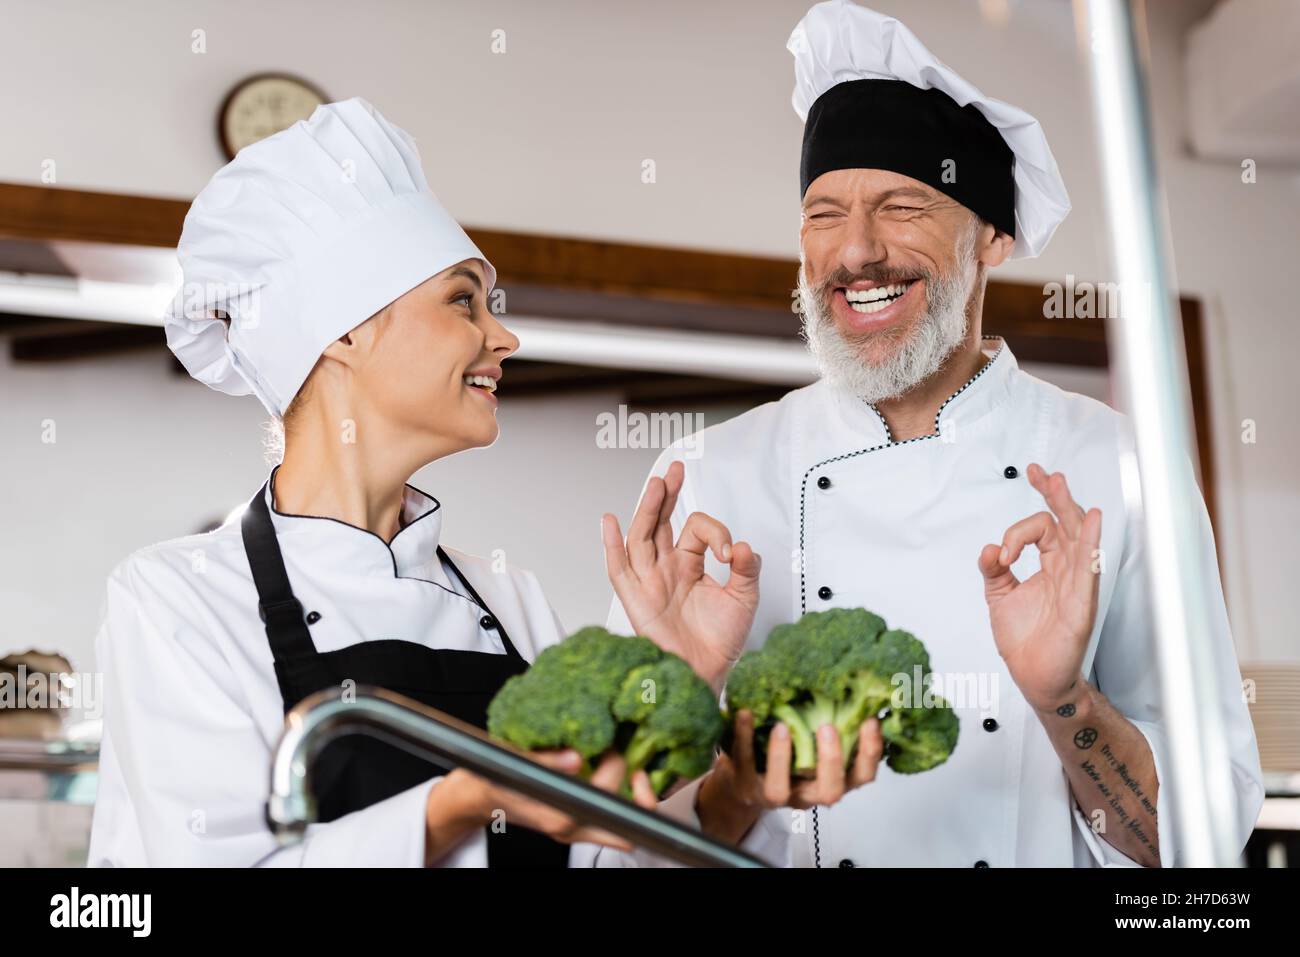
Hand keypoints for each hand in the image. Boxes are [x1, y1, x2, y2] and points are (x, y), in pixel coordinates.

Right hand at [427, 750, 656, 862]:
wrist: (476, 796)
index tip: (610, 746)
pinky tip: (611, 767)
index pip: (606, 796)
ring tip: (624, 762)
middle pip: (628, 822)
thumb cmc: (490, 778)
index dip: (617, 768)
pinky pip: (611, 813)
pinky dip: (620, 792)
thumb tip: (576, 757)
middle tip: (630, 759)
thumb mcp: (513, 762)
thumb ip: (545, 760)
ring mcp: (576, 827)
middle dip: (641, 792)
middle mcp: (572, 827)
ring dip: (632, 791)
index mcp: (559, 816)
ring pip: (624, 819)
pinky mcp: (576, 820)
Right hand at [602, 460, 760, 689]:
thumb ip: (749, 569)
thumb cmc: (721, 641)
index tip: (731, 552)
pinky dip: (610, 545)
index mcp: (689, 565)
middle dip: (667, 495)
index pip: (695, 529)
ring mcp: (649, 582)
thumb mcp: (744, 599)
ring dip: (647, 510)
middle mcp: (666, 568)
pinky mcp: (636, 599)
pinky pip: (618, 569)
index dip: (715, 532)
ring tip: (656, 484)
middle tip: (675, 470)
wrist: (708, 673)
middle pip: (660, 522)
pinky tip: (610, 521)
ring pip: (641, 537)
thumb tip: (745, 546)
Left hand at [697, 710, 882, 843]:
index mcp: (832, 777)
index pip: (862, 775)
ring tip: (782, 726)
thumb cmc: (789, 745)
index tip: (870, 721)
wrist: (744, 774)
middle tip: (827, 727)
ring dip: (781, 757)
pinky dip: (744, 738)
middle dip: (831, 760)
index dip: (870, 752)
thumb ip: (828, 714)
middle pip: (830, 792)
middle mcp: (808, 792)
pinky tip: (745, 713)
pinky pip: (744, 766)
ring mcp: (776, 795)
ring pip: (780, 790)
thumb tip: (845, 672)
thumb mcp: (812, 732)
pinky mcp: (746, 788)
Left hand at [978, 463, 1102, 710]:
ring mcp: (1077, 585)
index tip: (1001, 552)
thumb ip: (993, 570)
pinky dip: (1090, 544)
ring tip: (1058, 483)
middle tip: (1041, 473)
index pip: (1042, 528)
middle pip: (1066, 523)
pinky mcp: (1081, 604)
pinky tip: (1091, 521)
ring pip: (1078, 538)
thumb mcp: (999, 597)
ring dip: (1069, 509)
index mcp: (1050, 566)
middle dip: (1054, 495)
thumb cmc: (1025, 639)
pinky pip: (1089, 569)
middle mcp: (1066, 570)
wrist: (1034, 677)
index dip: (1018, 531)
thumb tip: (989, 548)